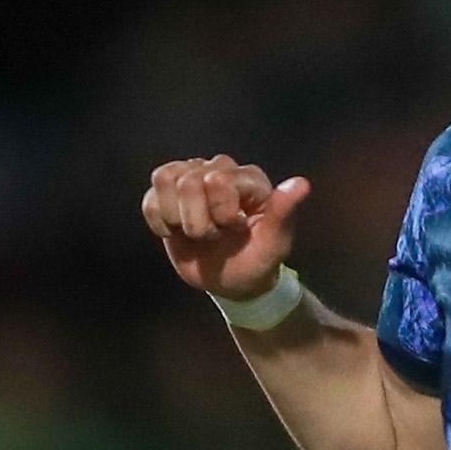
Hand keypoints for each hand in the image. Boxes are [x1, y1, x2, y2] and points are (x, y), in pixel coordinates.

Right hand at [140, 155, 311, 303]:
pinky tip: (176, 233)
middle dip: (198, 222)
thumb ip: (283, 212)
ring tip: (196, 233)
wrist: (233, 281)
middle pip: (188, 181)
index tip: (235, 229)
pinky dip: (158, 221)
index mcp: (248, 178)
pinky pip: (149, 197)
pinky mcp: (168, 193)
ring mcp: (192, 178)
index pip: (218, 181)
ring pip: (164, 179)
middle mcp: (220, 169)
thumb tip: (301, 184)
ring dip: (177, 218)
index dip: (220, 213)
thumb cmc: (258, 261)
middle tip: (214, 236)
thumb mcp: (274, 244)